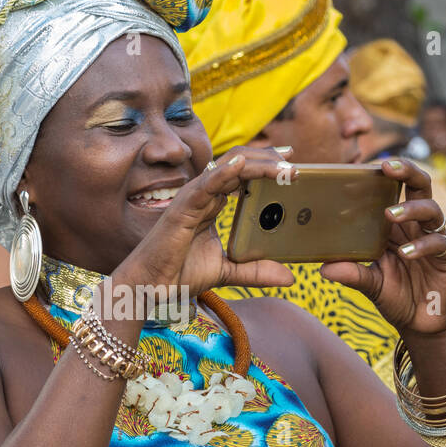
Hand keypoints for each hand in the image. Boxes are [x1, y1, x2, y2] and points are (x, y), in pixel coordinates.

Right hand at [115, 146, 295, 300]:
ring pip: (227, 169)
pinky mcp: (182, 208)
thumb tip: (290, 278)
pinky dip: (223, 173)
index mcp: (213, 204)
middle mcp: (204, 195)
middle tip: (294, 160)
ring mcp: (192, 198)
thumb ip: (256, 271)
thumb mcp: (227, 272)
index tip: (292, 164)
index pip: (243, 175)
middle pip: (239, 164)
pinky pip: (205, 185)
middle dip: (267, 158)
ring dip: (257, 165)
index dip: (265, 165)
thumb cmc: (179, 274)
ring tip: (283, 166)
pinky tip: (242, 165)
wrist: (151, 288)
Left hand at [319, 159, 445, 335]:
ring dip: (410, 209)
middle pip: (420, 186)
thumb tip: (323, 269)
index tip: (365, 168)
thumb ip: (352, 274)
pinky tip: (406, 252)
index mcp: (397, 225)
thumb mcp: (369, 284)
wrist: (419, 323)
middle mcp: (417, 226)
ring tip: (389, 215)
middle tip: (386, 167)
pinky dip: (422, 246)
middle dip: (407, 171)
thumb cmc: (394, 296)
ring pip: (432, 210)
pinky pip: (439, 244)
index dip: (384, 177)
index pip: (394, 190)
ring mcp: (435, 239)